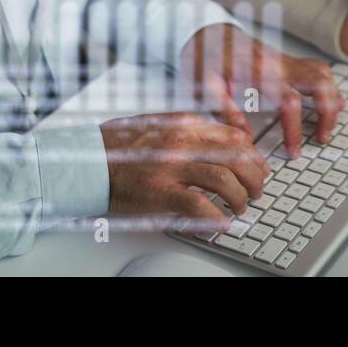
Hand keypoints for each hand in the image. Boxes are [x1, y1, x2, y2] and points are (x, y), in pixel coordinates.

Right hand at [99, 112, 269, 230]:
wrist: (89, 160)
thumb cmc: (120, 145)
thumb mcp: (158, 123)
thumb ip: (187, 129)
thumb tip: (218, 138)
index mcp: (184, 123)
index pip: (233, 135)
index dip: (252, 154)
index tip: (258, 166)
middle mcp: (182, 141)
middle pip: (236, 157)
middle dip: (254, 177)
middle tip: (257, 190)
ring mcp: (172, 166)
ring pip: (224, 180)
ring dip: (240, 198)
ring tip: (241, 207)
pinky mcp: (160, 191)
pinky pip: (199, 205)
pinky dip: (216, 216)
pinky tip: (222, 223)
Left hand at [178, 24, 343, 158]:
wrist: (206, 31)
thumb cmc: (204, 59)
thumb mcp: (205, 87)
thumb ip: (226, 111)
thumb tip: (245, 137)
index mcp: (258, 71)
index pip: (289, 101)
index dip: (295, 129)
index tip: (293, 151)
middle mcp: (277, 62)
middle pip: (319, 83)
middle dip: (327, 112)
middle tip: (321, 137)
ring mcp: (284, 59)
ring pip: (322, 73)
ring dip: (331, 99)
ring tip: (328, 124)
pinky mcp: (286, 59)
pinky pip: (316, 68)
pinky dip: (328, 84)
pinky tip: (331, 100)